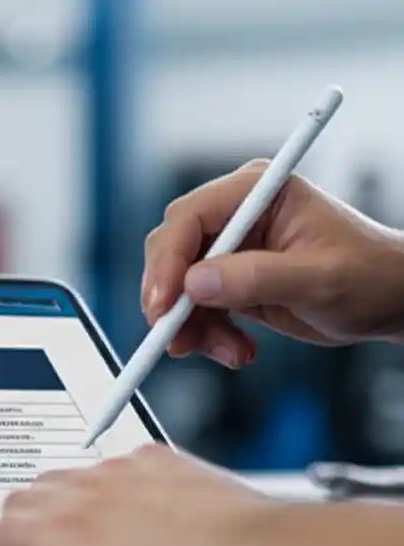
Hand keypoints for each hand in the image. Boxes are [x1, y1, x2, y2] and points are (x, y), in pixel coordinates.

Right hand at [143, 160, 403, 367]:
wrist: (389, 302)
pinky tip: (236, 348)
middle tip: (178, 337)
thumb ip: (257, 278)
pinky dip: (204, 333)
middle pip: (173, 250)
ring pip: (177, 285)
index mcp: (258, 193)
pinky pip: (193, 307)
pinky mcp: (229, 279)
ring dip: (191, 325)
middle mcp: (238, 214)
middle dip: (171, 298)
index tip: (164, 304)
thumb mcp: (318, 280)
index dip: (169, 261)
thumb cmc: (370, 277)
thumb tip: (196, 282)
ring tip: (228, 351)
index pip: (190, 216)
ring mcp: (231, 248)